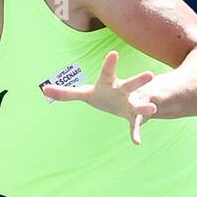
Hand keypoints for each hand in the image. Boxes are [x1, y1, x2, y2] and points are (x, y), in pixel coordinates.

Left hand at [41, 49, 157, 144]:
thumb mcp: (85, 93)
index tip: (114, 53)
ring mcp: (131, 104)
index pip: (108, 73)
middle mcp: (123, 91)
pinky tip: (136, 143)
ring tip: (152, 108)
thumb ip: (67, 92)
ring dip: (145, 107)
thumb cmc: (104, 94)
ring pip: (139, 105)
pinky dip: (135, 134)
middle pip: (130, 84)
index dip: (110, 64)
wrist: (129, 103)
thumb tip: (44, 90)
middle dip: (139, 80)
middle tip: (150, 75)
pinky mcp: (134, 117)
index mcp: (110, 83)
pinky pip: (135, 126)